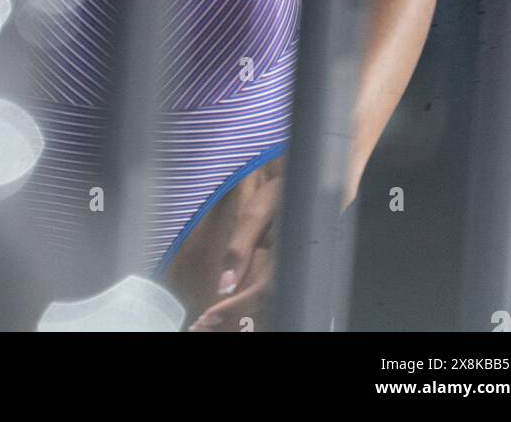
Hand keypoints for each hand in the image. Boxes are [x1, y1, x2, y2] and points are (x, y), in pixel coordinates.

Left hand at [188, 154, 284, 332]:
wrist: (311, 182)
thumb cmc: (284, 191)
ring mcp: (295, 275)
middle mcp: (295, 271)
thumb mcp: (261, 210)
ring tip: (208, 325)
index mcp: (289, 255)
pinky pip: (270, 299)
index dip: (236, 307)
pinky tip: (228, 313)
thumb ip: (243, 246)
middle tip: (200, 328)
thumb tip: (225, 285)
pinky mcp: (290, 274)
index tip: (208, 316)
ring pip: (268, 307)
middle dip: (232, 319)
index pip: (263, 292)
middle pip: (264, 306)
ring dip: (238, 317)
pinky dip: (247, 309)